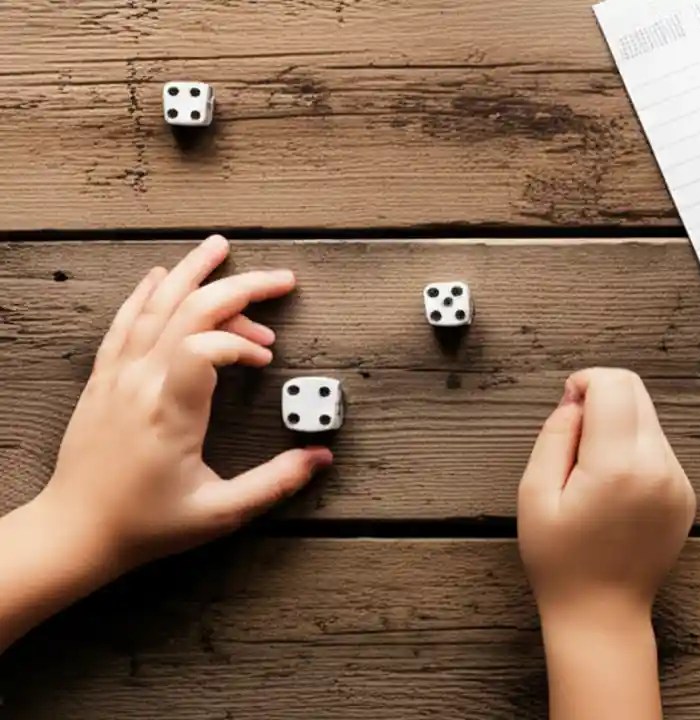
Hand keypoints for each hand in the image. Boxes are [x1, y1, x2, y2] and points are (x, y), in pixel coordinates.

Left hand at [35, 235, 332, 575]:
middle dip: (240, 288)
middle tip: (280, 280)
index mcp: (169, 413)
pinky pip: (125, 322)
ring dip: (191, 273)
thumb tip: (319, 458)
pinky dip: (146, 293)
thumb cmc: (144, 525)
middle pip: (188, 312)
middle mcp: (140, 385)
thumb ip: (274, 483)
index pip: (204, 346)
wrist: (75, 531)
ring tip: (220, 248)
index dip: (242, 341)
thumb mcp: (219, 513)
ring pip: (154, 306)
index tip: (265, 359)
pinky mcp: (104, 380)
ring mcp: (118, 377)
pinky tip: (162, 276)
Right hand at [518, 368, 696, 621]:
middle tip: (573, 439)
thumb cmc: (561, 562)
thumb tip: (575, 402)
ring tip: (590, 473)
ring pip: (649, 419)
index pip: (614, 384)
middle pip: (636, 393)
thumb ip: (554, 436)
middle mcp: (658, 467)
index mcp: (619, 465)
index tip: (566, 406)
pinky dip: (634, 452)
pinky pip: (660, 449)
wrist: (602, 614)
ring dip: (618, 426)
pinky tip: (612, 490)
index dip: (584, 382)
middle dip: (601, 399)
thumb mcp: (534, 495)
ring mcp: (678, 481)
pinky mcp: (686, 494)